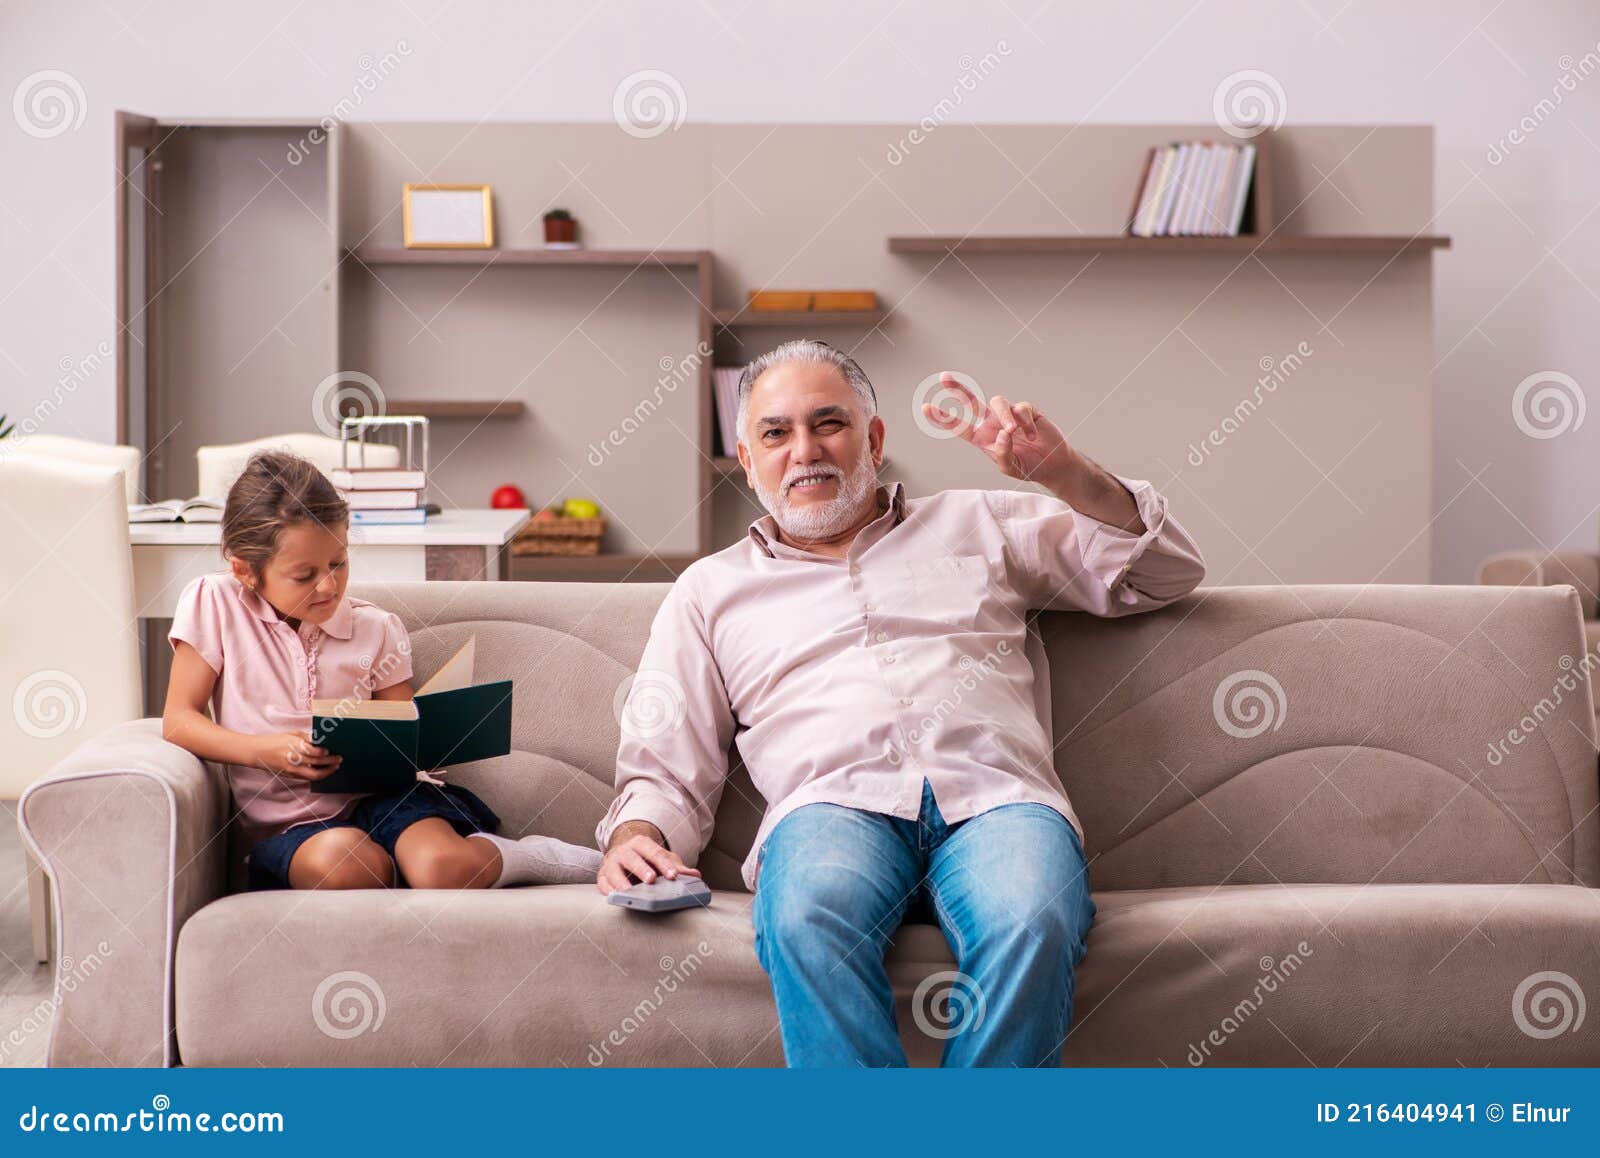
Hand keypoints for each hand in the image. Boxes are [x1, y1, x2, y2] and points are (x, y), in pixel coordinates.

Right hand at [253, 732, 340, 780]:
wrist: (256, 752)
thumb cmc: (273, 741)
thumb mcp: (290, 734)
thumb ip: (306, 738)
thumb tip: (320, 741)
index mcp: (294, 746)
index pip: (314, 752)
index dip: (324, 753)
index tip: (330, 751)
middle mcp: (294, 759)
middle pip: (317, 763)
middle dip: (331, 762)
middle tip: (339, 759)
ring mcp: (292, 769)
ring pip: (313, 775)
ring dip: (326, 772)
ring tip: (335, 767)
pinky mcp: (290, 775)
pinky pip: (306, 777)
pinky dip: (316, 775)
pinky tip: (323, 771)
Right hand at [597, 822, 701, 894]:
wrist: (623, 852)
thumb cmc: (645, 859)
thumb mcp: (662, 859)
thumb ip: (677, 867)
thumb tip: (695, 875)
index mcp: (641, 843)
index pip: (654, 852)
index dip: (665, 864)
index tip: (673, 876)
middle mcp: (625, 851)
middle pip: (633, 858)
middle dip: (642, 868)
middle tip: (651, 879)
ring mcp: (612, 862)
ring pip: (614, 870)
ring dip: (621, 881)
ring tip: (629, 892)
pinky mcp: (603, 874)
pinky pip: (602, 882)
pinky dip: (607, 889)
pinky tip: (614, 896)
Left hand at [922, 372, 1076, 486]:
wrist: (1051, 464)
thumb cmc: (1026, 466)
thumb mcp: (1010, 467)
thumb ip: (1002, 453)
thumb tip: (1002, 434)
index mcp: (982, 438)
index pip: (959, 426)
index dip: (943, 417)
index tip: (925, 408)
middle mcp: (992, 423)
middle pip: (971, 401)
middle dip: (957, 389)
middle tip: (943, 378)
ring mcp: (1008, 415)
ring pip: (998, 402)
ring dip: (1004, 415)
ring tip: (1013, 431)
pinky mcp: (1026, 411)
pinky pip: (1022, 408)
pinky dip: (1026, 422)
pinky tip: (1032, 436)